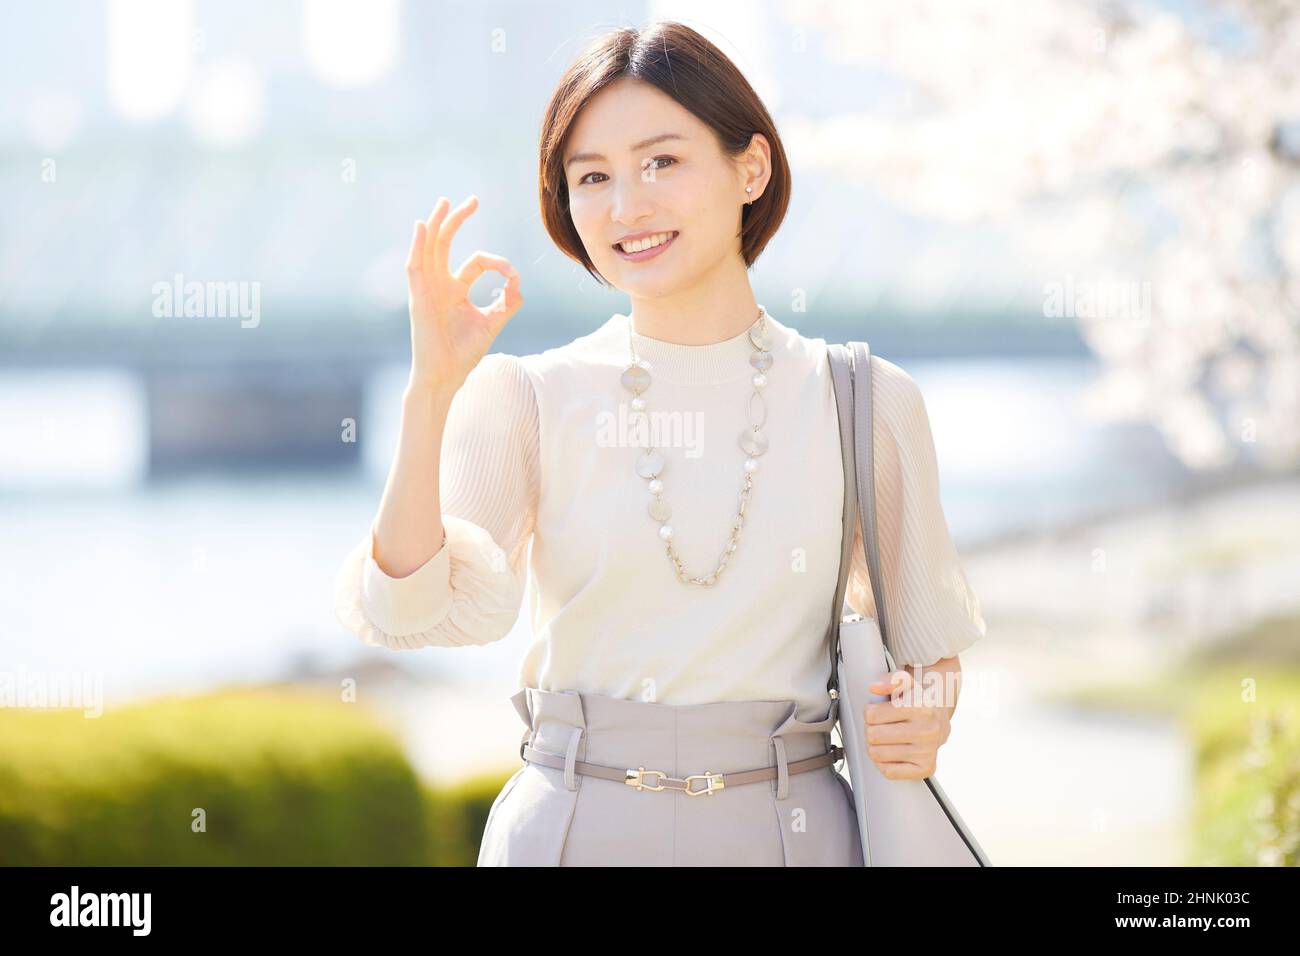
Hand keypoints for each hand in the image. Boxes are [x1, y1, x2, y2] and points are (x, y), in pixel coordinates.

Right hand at [405, 195, 523, 393]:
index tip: (513, 275)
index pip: (476, 261)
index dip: (498, 263)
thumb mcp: (492, 324)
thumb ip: (507, 303)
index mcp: (456, 289)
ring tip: (445, 202)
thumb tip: (518, 283)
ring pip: (429, 249)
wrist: (445, 377)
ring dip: (437, 224)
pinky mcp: (418, 298)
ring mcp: (427, 289)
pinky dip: (418, 246)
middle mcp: (439, 284)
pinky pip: (415, 267)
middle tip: (473, 200)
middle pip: (446, 244)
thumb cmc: (463, 354)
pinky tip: (423, 226)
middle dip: (458, 220)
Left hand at [862, 669, 952, 779]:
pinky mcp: (926, 768)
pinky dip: (885, 763)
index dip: (870, 713)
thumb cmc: (916, 703)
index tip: (878, 712)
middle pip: (873, 735)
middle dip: (871, 730)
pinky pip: (889, 772)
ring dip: (875, 747)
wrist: (939, 721)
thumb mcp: (907, 684)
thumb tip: (875, 687)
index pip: (871, 715)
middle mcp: (928, 730)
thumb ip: (892, 679)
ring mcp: (928, 751)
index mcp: (921, 706)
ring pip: (877, 754)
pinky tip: (892, 753)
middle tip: (881, 727)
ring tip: (885, 739)